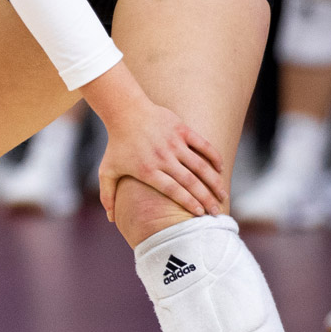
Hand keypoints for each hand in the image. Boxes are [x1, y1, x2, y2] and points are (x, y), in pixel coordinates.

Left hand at [94, 94, 226, 222]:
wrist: (125, 111)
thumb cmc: (116, 144)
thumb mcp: (107, 171)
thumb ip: (108, 196)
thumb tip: (110, 220)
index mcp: (147, 170)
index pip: (173, 191)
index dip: (189, 203)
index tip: (200, 214)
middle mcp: (163, 158)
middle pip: (190, 182)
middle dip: (206, 199)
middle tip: (216, 212)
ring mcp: (173, 143)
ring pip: (200, 166)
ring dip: (214, 181)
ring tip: (222, 195)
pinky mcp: (181, 130)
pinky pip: (202, 145)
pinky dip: (213, 156)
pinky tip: (220, 168)